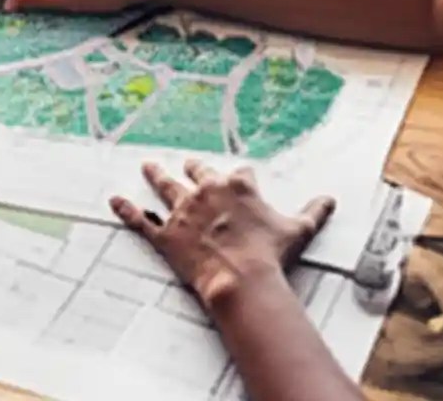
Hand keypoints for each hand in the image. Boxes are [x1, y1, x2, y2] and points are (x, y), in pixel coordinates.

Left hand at [109, 161, 334, 310]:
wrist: (241, 279)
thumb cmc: (269, 255)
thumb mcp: (299, 230)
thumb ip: (314, 211)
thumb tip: (329, 200)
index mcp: (237, 186)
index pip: (239, 173)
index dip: (240, 177)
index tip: (239, 177)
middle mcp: (206, 192)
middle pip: (198, 173)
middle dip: (194, 169)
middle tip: (188, 163)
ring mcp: (183, 212)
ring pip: (165, 187)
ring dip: (155, 175)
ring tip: (147, 166)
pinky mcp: (165, 234)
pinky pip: (140, 219)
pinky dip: (125, 210)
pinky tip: (113, 201)